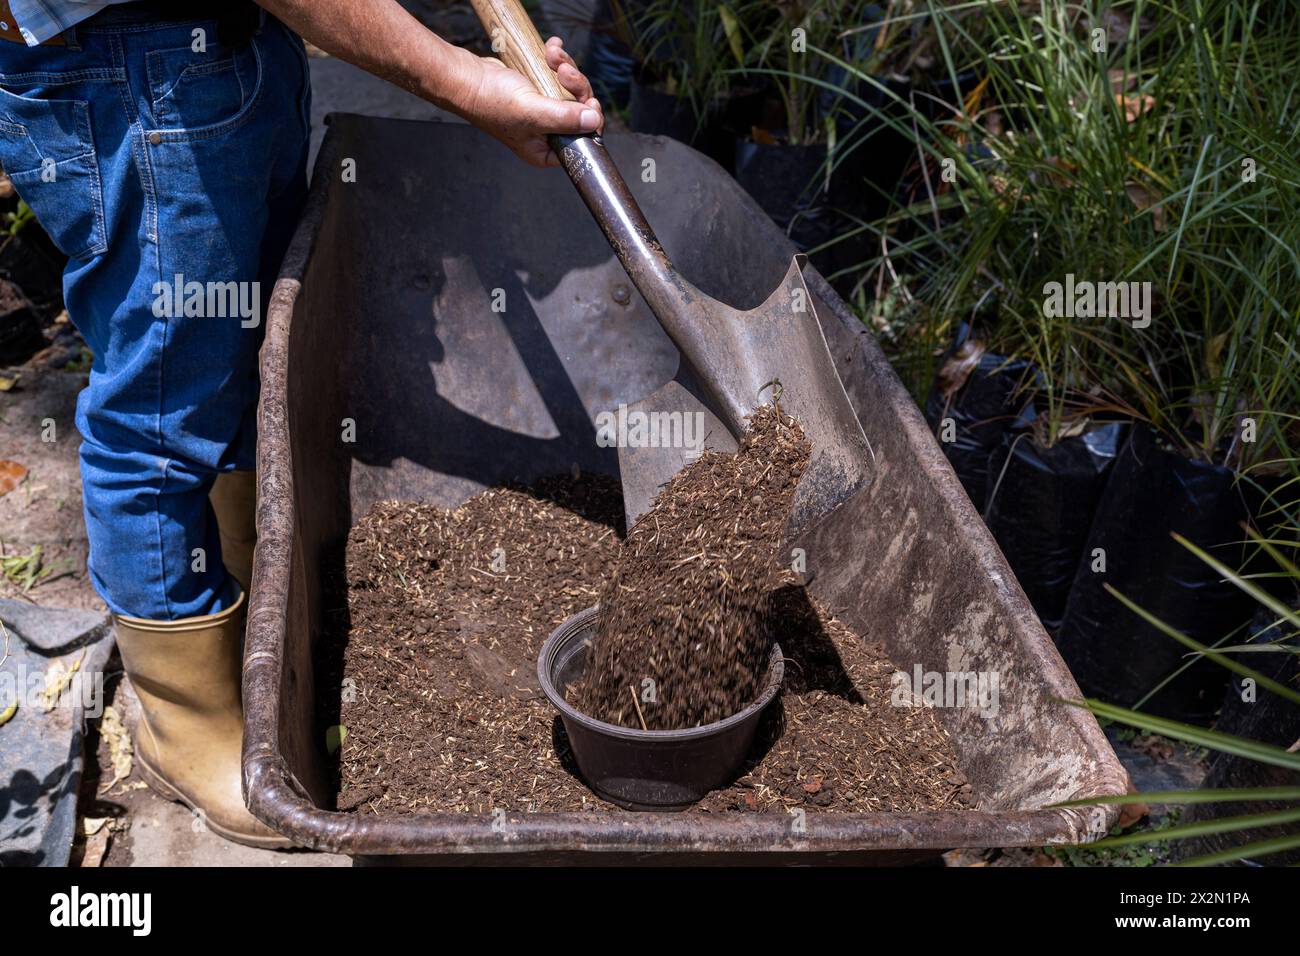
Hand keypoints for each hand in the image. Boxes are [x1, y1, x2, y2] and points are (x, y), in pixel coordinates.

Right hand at [456, 37, 603, 166]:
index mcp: (546, 150)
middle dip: (576, 85)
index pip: (582, 141)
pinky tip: (550, 49)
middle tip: (564, 72)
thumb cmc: (491, 101)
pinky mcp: (539, 90)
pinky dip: (557, 60)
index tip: (589, 101)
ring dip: (566, 67)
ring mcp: (544, 110)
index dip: (590, 120)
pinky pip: (559, 75)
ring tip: (552, 56)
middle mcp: (547, 133)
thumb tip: (593, 122)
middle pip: (581, 110)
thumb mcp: (532, 113)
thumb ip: (564, 119)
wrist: (468, 77)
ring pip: (572, 89)